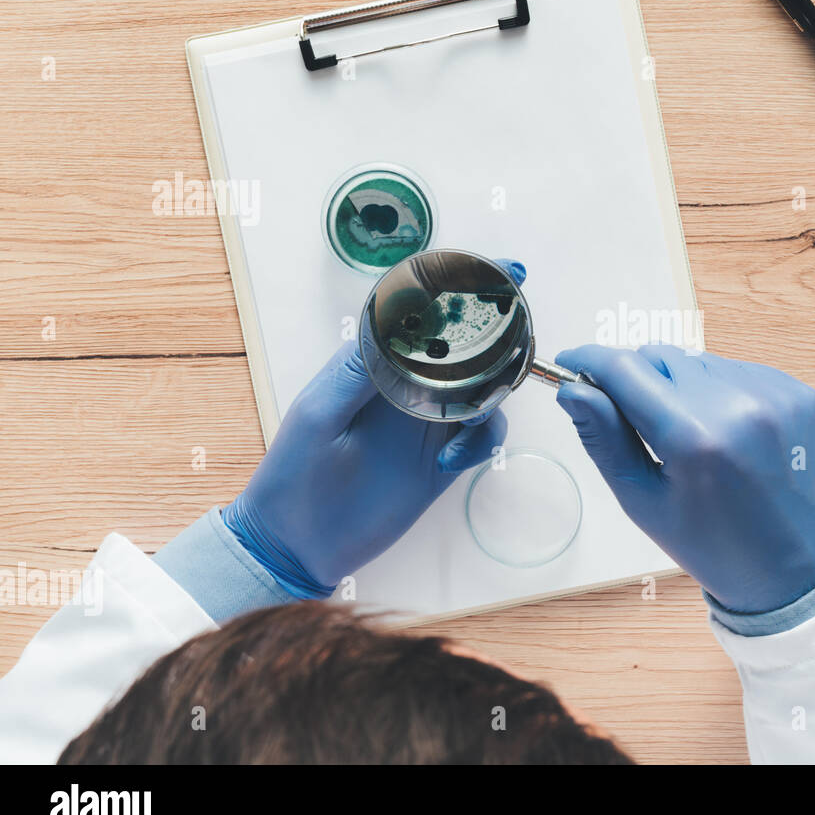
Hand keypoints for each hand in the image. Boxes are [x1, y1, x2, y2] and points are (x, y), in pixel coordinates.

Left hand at [223, 260, 526, 594]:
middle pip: (466, 345)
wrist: (297, 544)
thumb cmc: (293, 474)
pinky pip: (483, 436)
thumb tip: (397, 326)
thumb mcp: (320, 414)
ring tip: (477, 414)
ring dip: (493, 392)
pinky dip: (481, 441)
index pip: (424, 312)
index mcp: (374, 362)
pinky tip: (451, 462)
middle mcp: (408, 384)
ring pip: (484, 387)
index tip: (501, 271)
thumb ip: (360, 369)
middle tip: (522, 330)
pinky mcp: (444, 459)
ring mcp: (429, 421)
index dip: (462, 287)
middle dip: (499, 331)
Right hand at [554, 344, 814, 613]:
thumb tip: (572, 389)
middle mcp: (737, 403)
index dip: (589, 360)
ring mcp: (775, 394)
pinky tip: (725, 435)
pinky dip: (719, 391)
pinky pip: (738, 371)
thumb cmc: (714, 546)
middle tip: (635, 421)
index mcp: (694, 436)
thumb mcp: (643, 501)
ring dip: (679, 384)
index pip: (625, 368)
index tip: (570, 363)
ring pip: (698, 360)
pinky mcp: (798, 393)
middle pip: (660, 356)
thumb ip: (604, 439)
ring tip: (688, 437)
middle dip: (635, 379)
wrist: (796, 572)